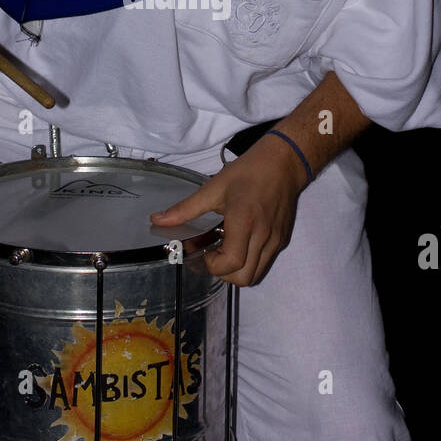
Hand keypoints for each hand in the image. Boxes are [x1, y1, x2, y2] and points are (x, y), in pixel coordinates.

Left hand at [150, 134, 307, 286]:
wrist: (284, 162)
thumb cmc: (248, 172)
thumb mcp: (214, 187)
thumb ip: (186, 208)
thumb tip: (156, 220)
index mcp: (244, 221)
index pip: (230, 263)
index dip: (213, 265)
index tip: (204, 251)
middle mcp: (262, 236)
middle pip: (244, 278)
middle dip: (224, 273)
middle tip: (213, 254)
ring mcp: (275, 240)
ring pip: (255, 274)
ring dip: (237, 270)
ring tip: (226, 249)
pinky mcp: (282, 239)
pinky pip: (264, 262)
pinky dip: (250, 262)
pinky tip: (240, 242)